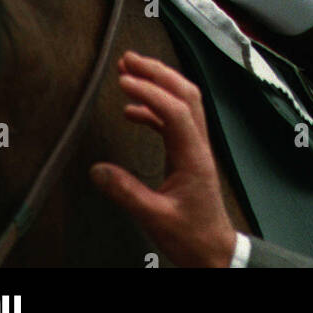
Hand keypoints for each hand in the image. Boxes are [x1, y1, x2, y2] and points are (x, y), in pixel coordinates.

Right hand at [89, 53, 237, 268]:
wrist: (214, 252)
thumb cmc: (192, 237)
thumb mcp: (155, 218)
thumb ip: (126, 192)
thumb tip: (97, 170)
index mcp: (194, 156)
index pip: (175, 110)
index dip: (149, 91)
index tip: (123, 80)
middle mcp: (198, 145)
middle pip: (184, 93)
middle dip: (157, 72)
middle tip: (128, 59)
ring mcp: (195, 147)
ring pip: (182, 102)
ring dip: (157, 84)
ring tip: (127, 75)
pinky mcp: (188, 154)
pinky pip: (173, 120)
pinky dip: (153, 109)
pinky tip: (132, 112)